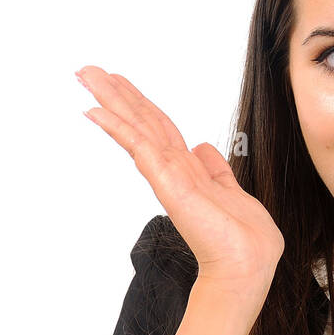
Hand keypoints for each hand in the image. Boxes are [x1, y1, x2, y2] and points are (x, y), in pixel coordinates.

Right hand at [77, 65, 283, 295]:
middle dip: (116, 94)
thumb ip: (217, 171)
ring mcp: (167, 174)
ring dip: (111, 99)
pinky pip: (138, 145)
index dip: (139, 104)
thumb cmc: (246, 239)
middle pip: (141, 121)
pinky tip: (94, 110)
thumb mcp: (234, 193)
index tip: (119, 82)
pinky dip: (116, 127)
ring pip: (136, 126)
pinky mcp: (165, 180)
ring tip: (86, 74)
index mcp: (188, 170)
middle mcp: (173, 169)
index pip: (159, 128)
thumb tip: (204, 147)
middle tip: (87, 71)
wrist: (246, 264)